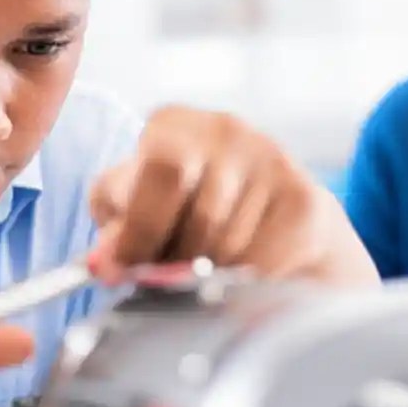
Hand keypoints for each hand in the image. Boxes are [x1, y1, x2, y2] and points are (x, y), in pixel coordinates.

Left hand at [88, 106, 377, 285]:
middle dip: (179, 259)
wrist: (263, 212)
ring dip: (211, 274)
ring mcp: (270, 159)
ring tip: (204, 267)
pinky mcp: (302, 198)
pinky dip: (244, 281)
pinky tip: (240, 268)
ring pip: (233, 247)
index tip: (126, 267)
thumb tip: (104, 261)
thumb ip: (114, 226)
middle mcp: (226, 130)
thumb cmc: (184, 205)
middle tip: (169, 273)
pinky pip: (265, 262)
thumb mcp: (134, 204)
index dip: (141, 230)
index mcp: (172, 125)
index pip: (162, 172)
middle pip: (202, 218)